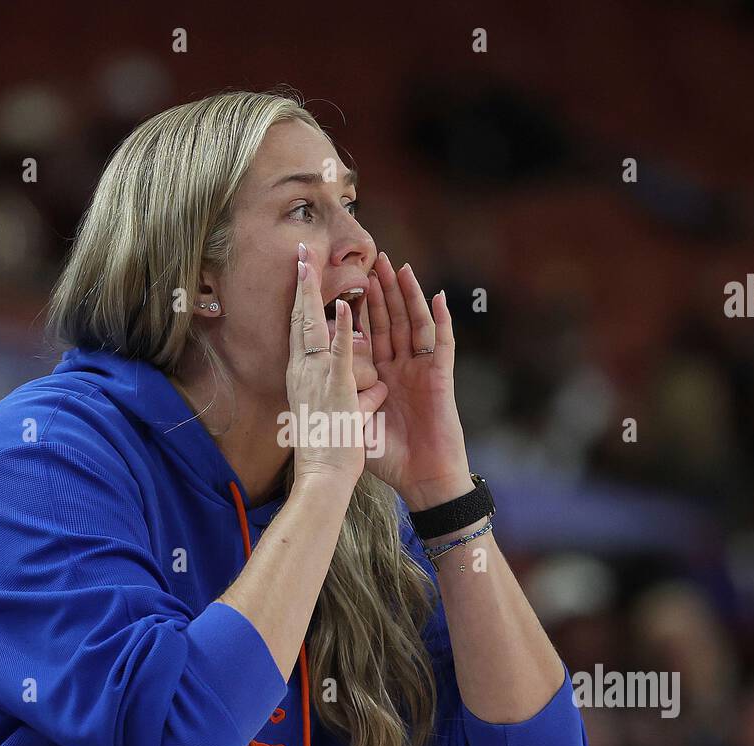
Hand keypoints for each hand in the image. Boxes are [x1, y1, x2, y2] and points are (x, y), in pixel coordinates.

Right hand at [286, 243, 388, 490]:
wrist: (322, 476)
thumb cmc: (329, 452)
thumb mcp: (340, 416)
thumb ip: (357, 397)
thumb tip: (373, 390)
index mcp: (302, 378)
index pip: (300, 332)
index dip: (300, 303)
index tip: (300, 276)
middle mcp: (302, 373)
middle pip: (299, 321)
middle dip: (300, 286)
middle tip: (299, 255)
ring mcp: (317, 378)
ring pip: (312, 328)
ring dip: (312, 294)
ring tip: (309, 264)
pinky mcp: (335, 388)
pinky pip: (341, 353)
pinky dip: (345, 330)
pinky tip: (347, 307)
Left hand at [362, 251, 473, 509]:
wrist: (422, 479)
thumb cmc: (390, 458)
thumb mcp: (355, 423)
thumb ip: (339, 402)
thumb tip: (311, 390)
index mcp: (377, 375)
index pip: (364, 334)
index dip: (354, 308)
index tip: (342, 284)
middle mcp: (399, 367)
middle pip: (389, 320)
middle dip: (380, 290)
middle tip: (370, 258)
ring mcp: (420, 370)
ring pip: (414, 323)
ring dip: (407, 295)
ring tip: (398, 267)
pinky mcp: (439, 379)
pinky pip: (442, 344)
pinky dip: (441, 320)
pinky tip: (438, 298)